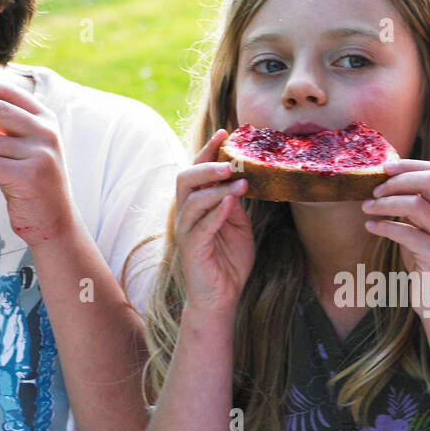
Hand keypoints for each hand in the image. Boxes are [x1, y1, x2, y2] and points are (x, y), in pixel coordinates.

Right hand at [175, 129, 253, 314]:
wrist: (222, 298)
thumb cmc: (228, 261)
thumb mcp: (238, 225)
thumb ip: (236, 201)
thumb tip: (243, 176)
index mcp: (196, 206)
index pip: (196, 171)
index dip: (208, 151)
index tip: (225, 132)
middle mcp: (185, 215)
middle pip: (186, 180)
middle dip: (207, 165)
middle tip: (231, 159)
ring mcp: (186, 232)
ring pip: (192, 201)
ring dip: (216, 188)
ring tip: (239, 180)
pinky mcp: (192, 250)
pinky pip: (202, 227)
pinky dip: (216, 212)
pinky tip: (231, 202)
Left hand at [362, 159, 429, 321]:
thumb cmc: (428, 263)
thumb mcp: (424, 228)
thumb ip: (417, 205)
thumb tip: (388, 181)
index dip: (410, 165)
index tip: (385, 168)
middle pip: (429, 180)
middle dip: (397, 181)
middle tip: (375, 190)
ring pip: (416, 204)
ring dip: (386, 203)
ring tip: (367, 208)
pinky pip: (406, 232)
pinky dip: (383, 227)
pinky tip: (371, 227)